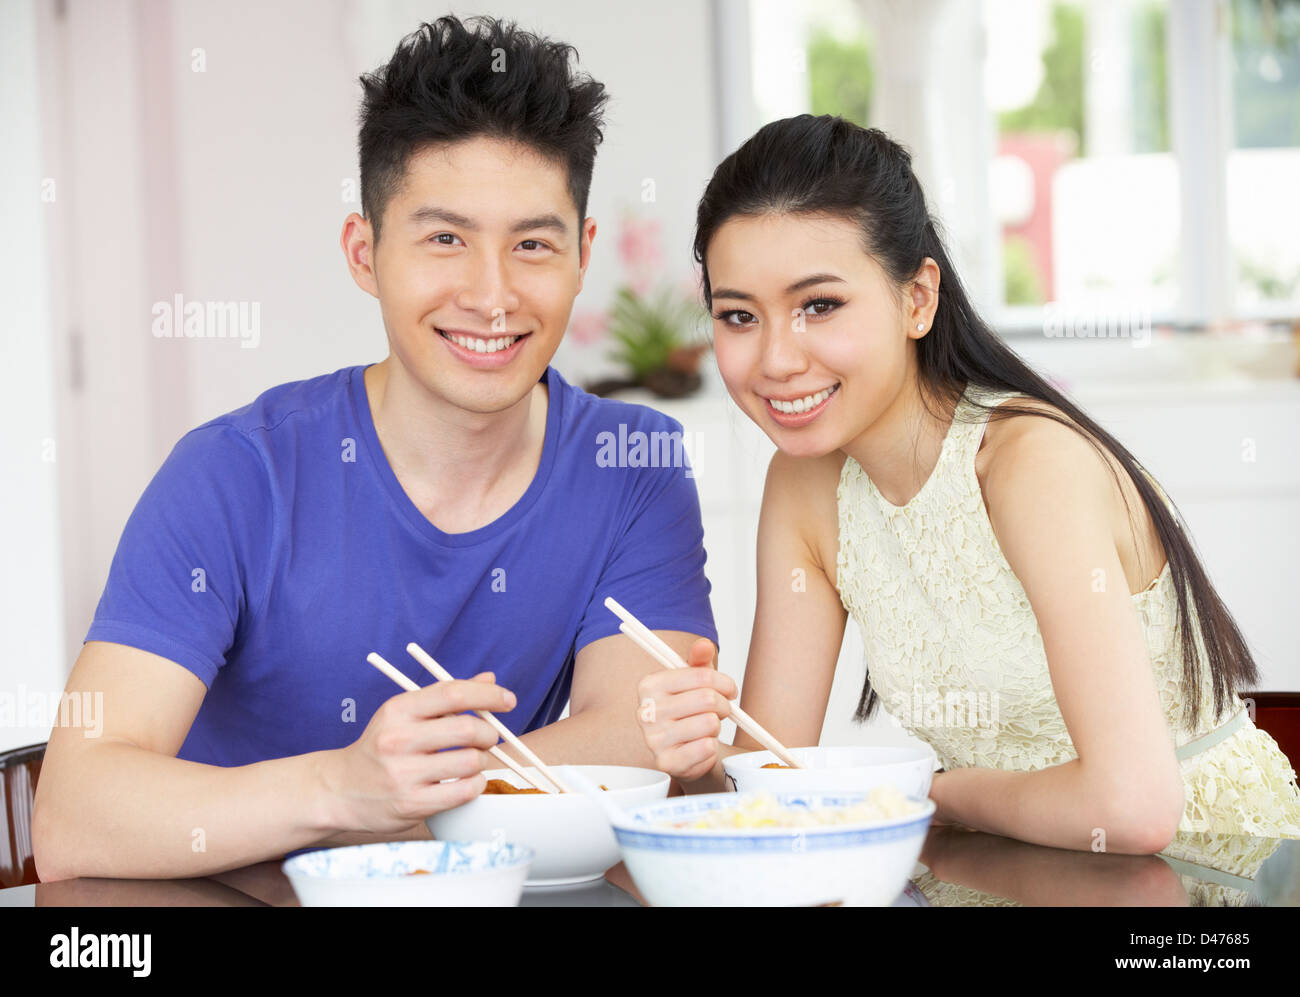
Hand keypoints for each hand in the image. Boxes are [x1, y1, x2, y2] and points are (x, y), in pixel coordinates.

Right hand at [324, 672, 515, 833]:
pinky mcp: (411, 804)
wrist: (340, 790)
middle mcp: (398, 739)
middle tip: (488, 737)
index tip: (507, 699)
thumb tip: (489, 678)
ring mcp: (403, 774)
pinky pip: (463, 791)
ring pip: (470, 762)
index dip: (488, 694)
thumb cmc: (381, 747)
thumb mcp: (405, 714)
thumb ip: (447, 697)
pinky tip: (467, 780)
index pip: (452, 693)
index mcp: (398, 710)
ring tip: (472, 760)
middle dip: (489, 732)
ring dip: (482, 760)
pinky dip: (475, 784)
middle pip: (467, 729)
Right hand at [635, 638, 736, 782]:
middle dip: (724, 705)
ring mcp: (653, 738)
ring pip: (709, 723)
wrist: (685, 751)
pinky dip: (712, 746)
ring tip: (708, 728)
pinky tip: (703, 745)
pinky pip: (705, 748)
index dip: (723, 682)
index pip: (700, 676)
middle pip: (707, 699)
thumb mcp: (694, 682)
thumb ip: (699, 661)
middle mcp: (646, 711)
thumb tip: (704, 645)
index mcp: (650, 685)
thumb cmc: (690, 710)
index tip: (730, 690)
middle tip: (724, 710)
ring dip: (716, 726)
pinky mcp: (666, 762)